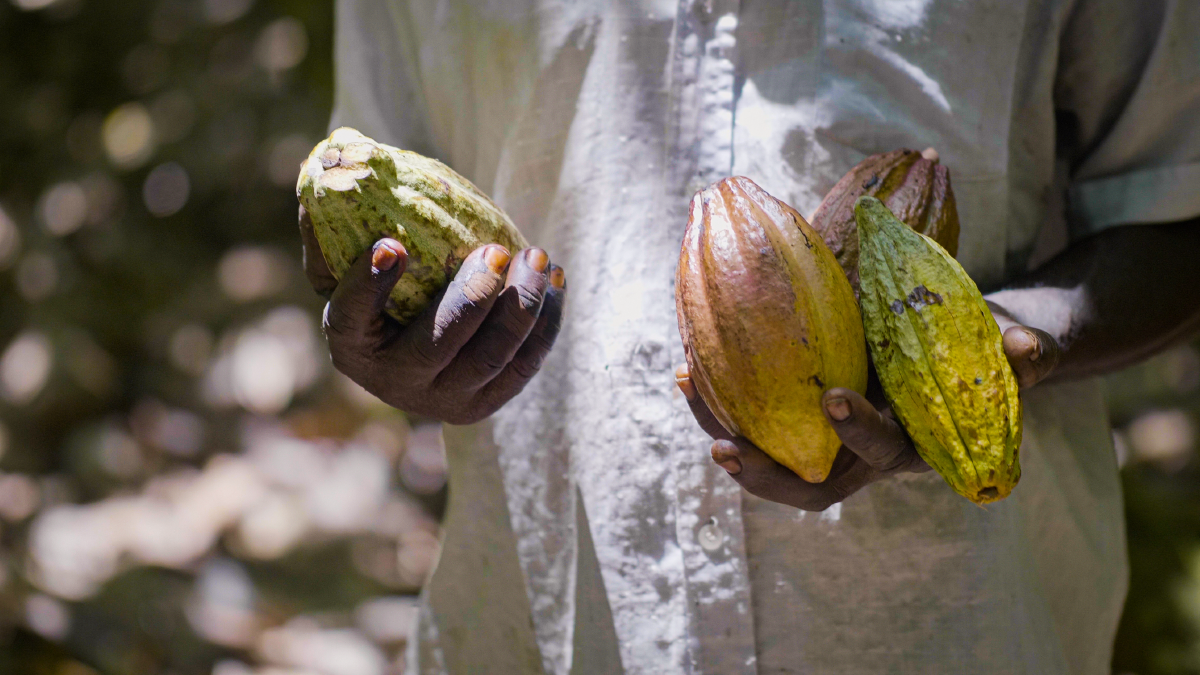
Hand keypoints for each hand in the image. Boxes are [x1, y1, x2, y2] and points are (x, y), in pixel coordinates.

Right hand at [300, 206, 565, 424]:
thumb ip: (334, 223)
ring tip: (537, 258)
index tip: (390, 245)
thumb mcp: (346, 264)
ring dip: (520, 306)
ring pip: (490, 357)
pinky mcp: (489, 401)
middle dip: (472, 298)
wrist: (417, 358)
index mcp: (353, 344)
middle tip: (497, 252)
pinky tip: (554, 281)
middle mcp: (396, 382)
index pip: (352, 318)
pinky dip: (545, 322)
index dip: (368, 286)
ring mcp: (446, 398)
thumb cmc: (381, 293)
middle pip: (437, 345)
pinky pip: (525, 364)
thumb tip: (328, 161)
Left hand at [674, 307, 1059, 510]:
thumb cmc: (987, 351)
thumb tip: (1028, 348)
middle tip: (729, 450)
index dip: (858, 433)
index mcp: (914, 446)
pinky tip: (692, 365)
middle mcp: (865, 456)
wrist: (967, 351)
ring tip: (690, 385)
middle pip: (809, 489)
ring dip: (726, 432)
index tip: (833, 399)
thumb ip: (1023, 358)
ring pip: (771, 460)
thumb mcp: (1012, 352)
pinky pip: (758, 422)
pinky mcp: (805, 421)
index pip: (883, 455)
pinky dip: (723, 402)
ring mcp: (830, 443)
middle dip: (767, 474)